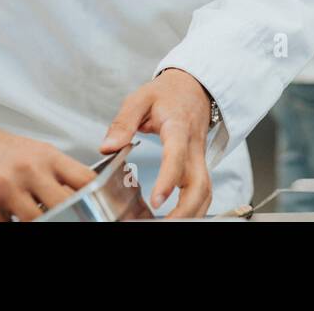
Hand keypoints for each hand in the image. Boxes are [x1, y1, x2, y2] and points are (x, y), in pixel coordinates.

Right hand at [0, 118, 95, 221]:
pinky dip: (9, 224)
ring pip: (37, 221)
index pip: (86, 180)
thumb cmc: (3, 151)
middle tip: (66, 217)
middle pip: (66, 205)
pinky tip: (8, 214)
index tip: (97, 208)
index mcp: (49, 156)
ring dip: (36, 222)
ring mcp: (8, 185)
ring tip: (30, 213)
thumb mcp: (37, 154)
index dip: (96, 198)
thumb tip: (85, 198)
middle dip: (69, 215)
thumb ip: (60, 175)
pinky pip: (6, 226)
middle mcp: (31, 169)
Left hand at [100, 67, 213, 216]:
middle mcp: (193, 146)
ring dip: (192, 213)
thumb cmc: (167, 94)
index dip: (169, 178)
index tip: (157, 199)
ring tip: (169, 225)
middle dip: (186, 209)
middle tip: (165, 223)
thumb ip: (123, 122)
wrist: (193, 87)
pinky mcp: (200, 165)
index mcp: (178, 127)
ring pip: (205, 191)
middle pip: (199, 182)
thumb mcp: (140, 98)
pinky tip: (179, 218)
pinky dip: (195, 209)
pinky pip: (203, 191)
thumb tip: (108, 146)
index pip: (177, 155)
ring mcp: (200, 157)